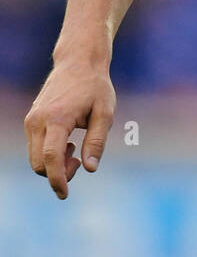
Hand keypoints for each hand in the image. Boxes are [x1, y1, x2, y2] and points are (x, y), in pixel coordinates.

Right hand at [25, 60, 115, 199]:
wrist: (78, 62)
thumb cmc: (95, 87)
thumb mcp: (105, 113)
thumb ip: (97, 141)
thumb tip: (89, 169)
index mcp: (57, 118)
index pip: (50, 158)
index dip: (57, 179)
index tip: (64, 194)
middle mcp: (38, 120)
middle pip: (39, 163)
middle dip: (58, 173)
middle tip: (80, 161)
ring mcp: (31, 120)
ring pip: (35, 158)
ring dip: (54, 164)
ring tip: (76, 148)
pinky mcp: (31, 121)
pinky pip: (35, 148)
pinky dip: (49, 154)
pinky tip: (68, 143)